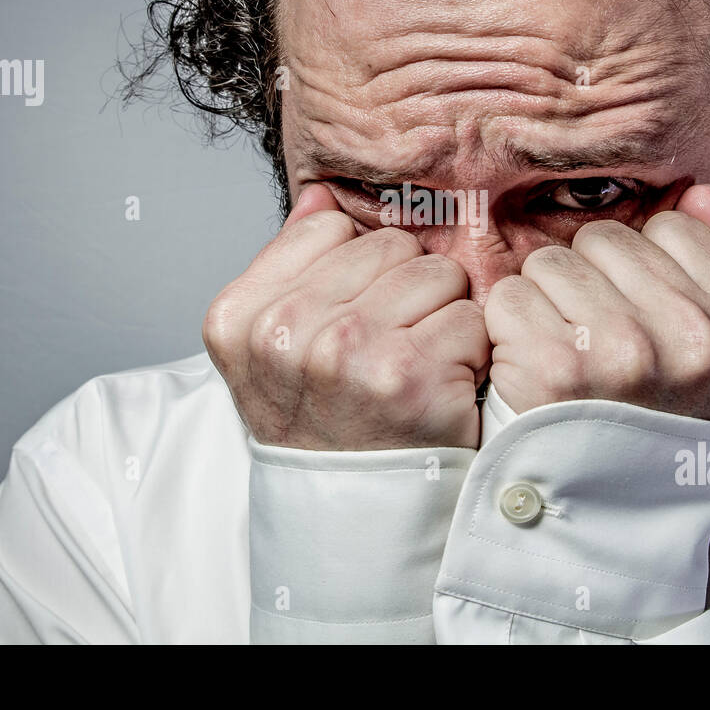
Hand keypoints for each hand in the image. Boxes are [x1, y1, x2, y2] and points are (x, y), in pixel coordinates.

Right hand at [202, 184, 490, 449]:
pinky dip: (470, 353)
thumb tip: (321, 193)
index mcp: (240, 314)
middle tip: (391, 349)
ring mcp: (346, 351)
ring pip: (438, 274)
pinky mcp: (410, 376)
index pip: (332, 227)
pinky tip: (441, 388)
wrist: (351, 515)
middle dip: (407, 291)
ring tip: (416, 365)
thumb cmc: (322, 423)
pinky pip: (470, 318)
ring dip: (442, 318)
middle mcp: (286, 330)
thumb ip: (291, 263)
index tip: (350, 318)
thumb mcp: (273, 346)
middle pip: (391, 246)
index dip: (359, 269)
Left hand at [483, 184, 709, 421]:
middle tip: (592, 340)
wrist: (601, 510)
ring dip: (543, 302)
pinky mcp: (558, 368)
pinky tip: (531, 366)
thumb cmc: (647, 420)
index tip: (637, 314)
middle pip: (605, 240)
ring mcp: (626, 354)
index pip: (671, 229)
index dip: (639, 265)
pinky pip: (509, 295)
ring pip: (551, 262)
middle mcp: (692, 343)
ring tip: (563, 353)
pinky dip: (507, 328)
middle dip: (587, 280)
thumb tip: (695, 193)